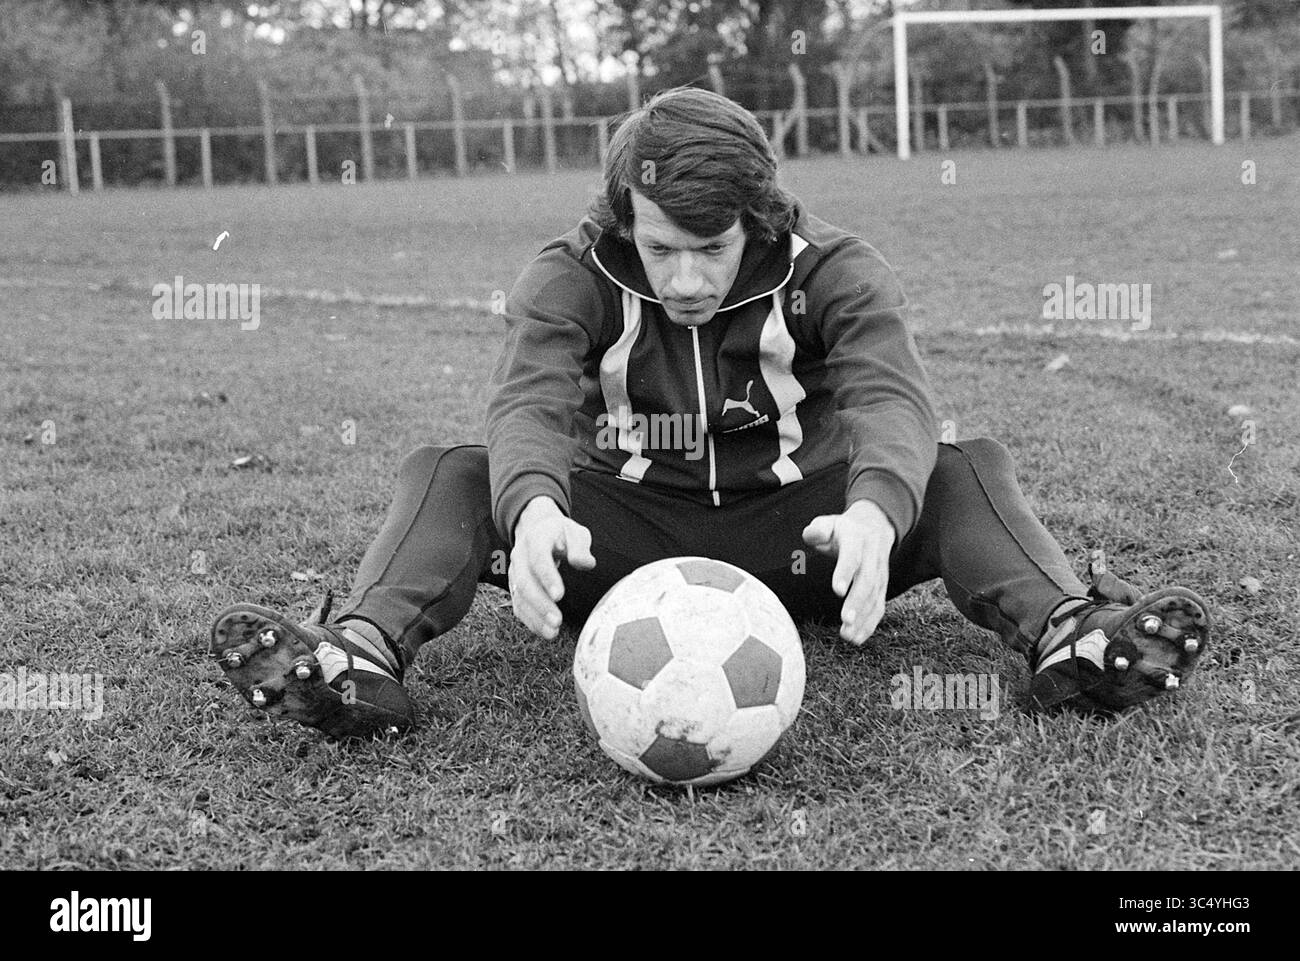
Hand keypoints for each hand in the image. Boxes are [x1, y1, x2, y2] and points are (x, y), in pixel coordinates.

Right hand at [509, 496, 595, 639]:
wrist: (538, 529)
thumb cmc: (561, 534)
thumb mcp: (575, 532)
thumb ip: (580, 546)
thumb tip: (585, 563)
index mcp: (536, 538)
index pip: (538, 558)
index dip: (547, 577)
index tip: (559, 595)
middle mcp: (520, 555)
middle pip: (525, 581)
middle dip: (540, 603)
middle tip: (557, 620)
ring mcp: (514, 571)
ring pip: (519, 596)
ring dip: (534, 616)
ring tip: (552, 632)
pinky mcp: (515, 586)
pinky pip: (518, 605)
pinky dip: (530, 620)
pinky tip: (545, 632)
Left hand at [801, 499, 895, 644]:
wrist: (876, 525)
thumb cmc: (844, 529)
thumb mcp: (829, 522)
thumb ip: (818, 529)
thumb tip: (811, 535)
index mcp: (857, 539)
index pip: (852, 556)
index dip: (845, 572)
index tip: (837, 590)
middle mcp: (872, 557)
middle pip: (868, 581)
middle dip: (857, 602)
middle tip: (845, 620)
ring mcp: (880, 573)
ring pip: (875, 597)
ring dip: (863, 618)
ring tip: (848, 635)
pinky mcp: (882, 586)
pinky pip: (879, 607)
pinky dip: (869, 624)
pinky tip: (857, 638)